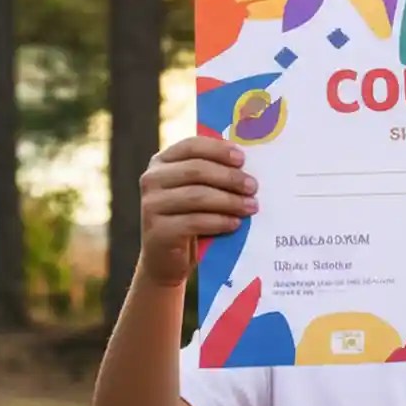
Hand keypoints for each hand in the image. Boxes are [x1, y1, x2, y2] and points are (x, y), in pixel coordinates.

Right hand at [138, 136, 259, 287]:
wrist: (166, 260)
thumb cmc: (189, 218)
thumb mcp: (196, 191)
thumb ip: (212, 174)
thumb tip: (248, 164)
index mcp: (162, 162)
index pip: (191, 145)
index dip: (218, 150)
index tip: (242, 159)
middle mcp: (152, 180)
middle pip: (196, 170)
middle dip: (229, 177)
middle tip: (253, 186)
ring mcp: (151, 205)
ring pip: (197, 196)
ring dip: (229, 201)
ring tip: (251, 206)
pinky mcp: (158, 231)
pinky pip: (194, 222)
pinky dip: (219, 221)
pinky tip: (235, 223)